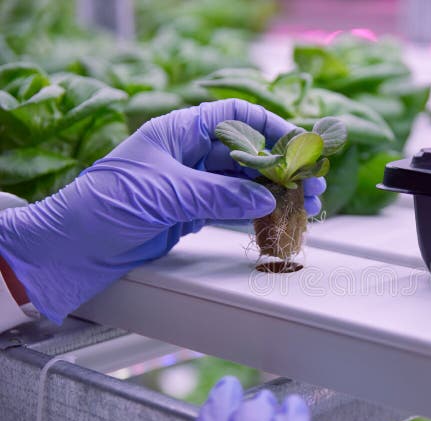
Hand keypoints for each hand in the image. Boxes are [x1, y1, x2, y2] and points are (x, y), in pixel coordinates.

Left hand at [0, 99, 325, 322]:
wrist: (73, 249)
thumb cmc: (104, 206)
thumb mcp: (165, 194)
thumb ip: (218, 195)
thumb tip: (264, 196)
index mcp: (179, 131)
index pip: (234, 116)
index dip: (270, 126)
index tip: (298, 145)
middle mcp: (189, 153)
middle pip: (247, 151)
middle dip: (283, 166)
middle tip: (312, 183)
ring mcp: (193, 182)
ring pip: (245, 181)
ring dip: (276, 191)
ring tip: (307, 204)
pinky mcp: (193, 210)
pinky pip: (235, 205)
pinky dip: (258, 211)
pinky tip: (279, 217)